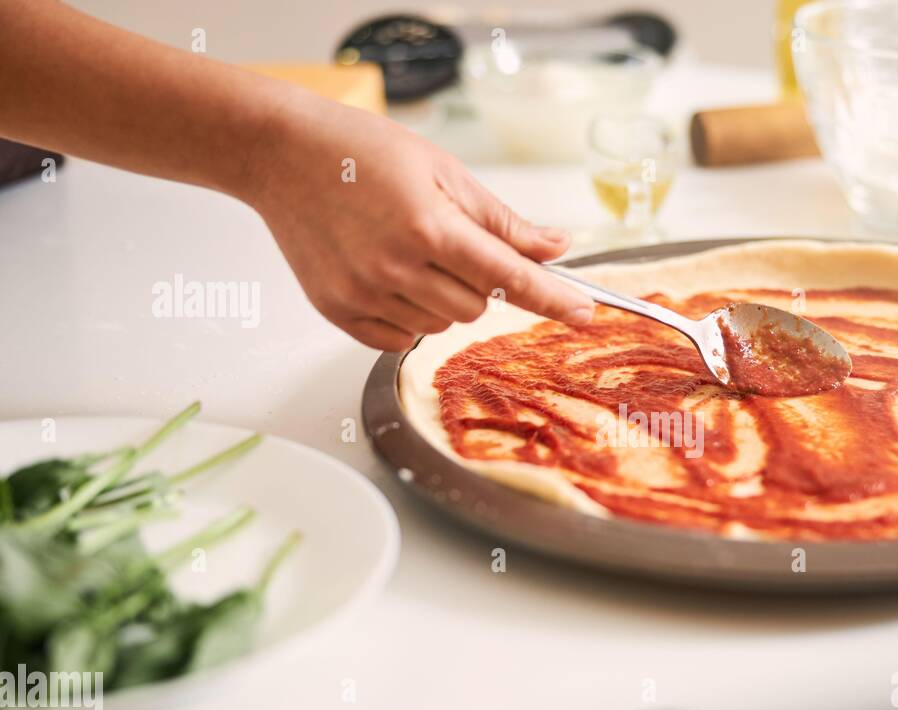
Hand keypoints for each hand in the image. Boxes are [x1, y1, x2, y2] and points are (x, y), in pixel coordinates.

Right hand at [245, 93, 593, 350]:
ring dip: (445, 298)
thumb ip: (502, 221)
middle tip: (449, 242)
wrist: (281, 155)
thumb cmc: (362, 152)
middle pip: (478, 307)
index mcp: (429, 227)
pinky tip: (390, 276)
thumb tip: (555, 248)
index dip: (553, 298)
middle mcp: (396, 268)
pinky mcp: (339, 313)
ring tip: (411, 251)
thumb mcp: (443, 171)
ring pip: (442, 324)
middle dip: (481, 281)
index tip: (585, 313)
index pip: (510, 278)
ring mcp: (364, 295)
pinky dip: (410, 316)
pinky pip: (401, 340)